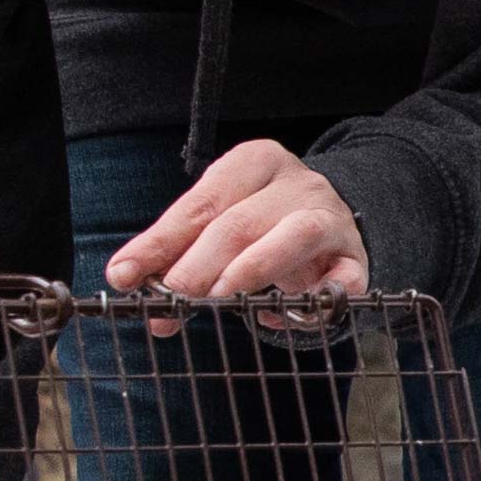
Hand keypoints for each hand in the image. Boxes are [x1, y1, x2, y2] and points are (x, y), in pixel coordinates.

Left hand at [111, 136, 371, 300]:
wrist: (332, 221)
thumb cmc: (262, 222)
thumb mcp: (218, 222)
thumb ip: (176, 249)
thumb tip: (128, 279)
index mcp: (255, 163)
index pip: (201, 203)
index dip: (160, 241)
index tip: (124, 274)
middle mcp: (296, 184)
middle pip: (241, 222)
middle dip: (200, 263)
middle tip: (171, 296)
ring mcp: (332, 219)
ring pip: (296, 237)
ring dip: (253, 270)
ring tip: (219, 298)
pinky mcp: (355, 259)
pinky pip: (343, 280)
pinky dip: (316, 301)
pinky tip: (286, 317)